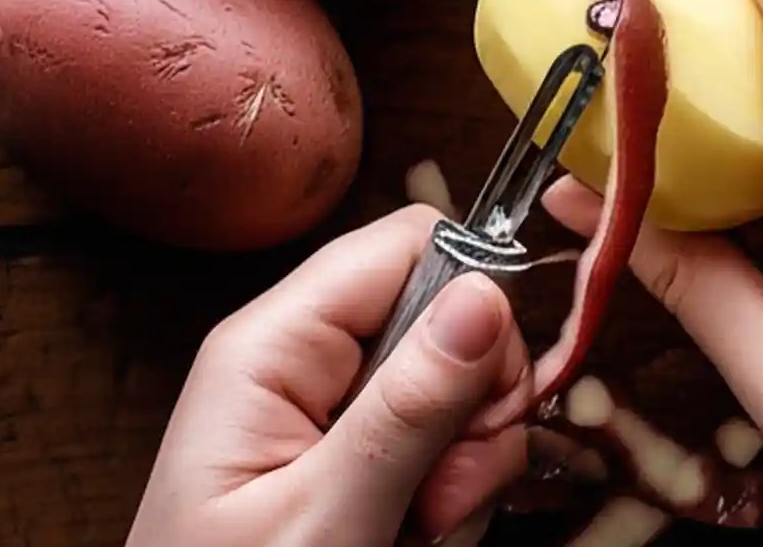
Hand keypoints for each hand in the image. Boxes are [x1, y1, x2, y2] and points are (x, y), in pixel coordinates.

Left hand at [127, 205, 530, 546]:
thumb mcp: (326, 516)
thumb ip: (408, 407)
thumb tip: (486, 293)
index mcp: (274, 345)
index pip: (405, 245)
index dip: (470, 296)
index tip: (488, 387)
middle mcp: (307, 359)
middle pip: (448, 316)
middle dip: (473, 403)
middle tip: (444, 486)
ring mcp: (339, 408)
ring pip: (462, 387)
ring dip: (470, 461)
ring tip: (419, 527)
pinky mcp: (365, 452)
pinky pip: (451, 441)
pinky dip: (458, 491)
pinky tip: (418, 535)